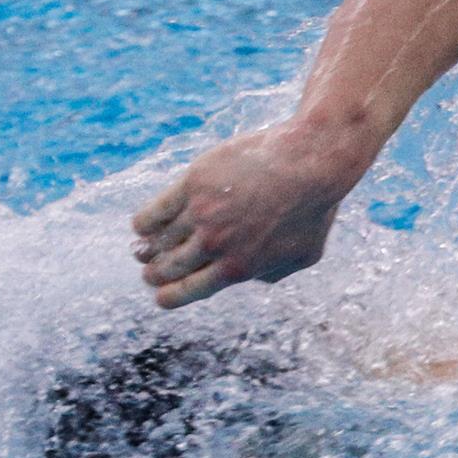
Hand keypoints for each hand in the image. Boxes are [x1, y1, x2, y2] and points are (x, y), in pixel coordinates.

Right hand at [131, 119, 367, 308]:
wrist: (311, 161)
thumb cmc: (314, 208)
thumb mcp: (304, 254)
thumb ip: (273, 272)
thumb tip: (251, 279)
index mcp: (239, 268)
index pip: (188, 291)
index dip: (168, 296)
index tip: (159, 294)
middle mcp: (215, 245)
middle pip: (167, 268)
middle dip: (155, 273)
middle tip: (150, 269)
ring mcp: (202, 214)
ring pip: (157, 240)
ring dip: (146, 248)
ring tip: (144, 247)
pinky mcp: (193, 184)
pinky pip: (154, 211)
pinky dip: (144, 222)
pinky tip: (142, 224)